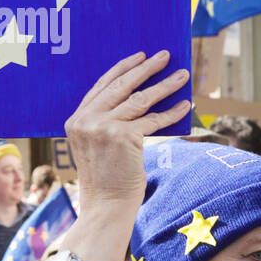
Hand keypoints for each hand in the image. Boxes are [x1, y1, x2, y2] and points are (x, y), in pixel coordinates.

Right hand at [64, 51, 189, 217]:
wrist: (105, 205)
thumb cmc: (105, 178)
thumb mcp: (94, 144)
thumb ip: (103, 121)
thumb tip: (136, 98)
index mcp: (76, 119)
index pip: (102, 86)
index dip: (122, 69)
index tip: (139, 57)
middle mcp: (87, 119)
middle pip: (121, 86)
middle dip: (146, 68)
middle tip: (164, 55)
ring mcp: (104, 127)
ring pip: (140, 99)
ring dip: (165, 85)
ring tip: (182, 75)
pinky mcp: (124, 137)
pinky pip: (153, 119)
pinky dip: (172, 112)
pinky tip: (184, 105)